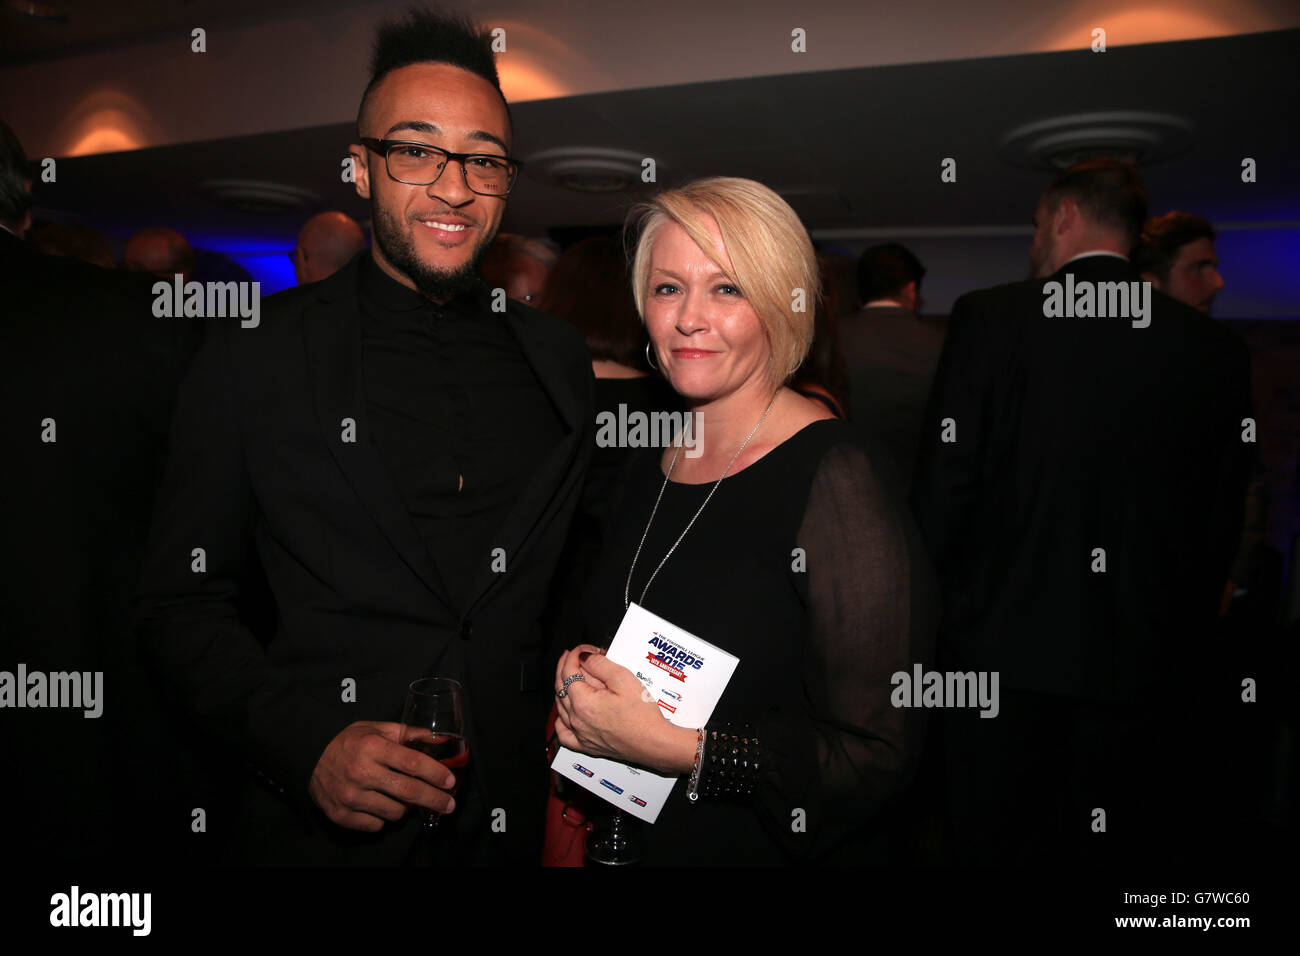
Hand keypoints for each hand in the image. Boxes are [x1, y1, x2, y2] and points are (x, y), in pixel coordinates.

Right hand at [308, 720, 456, 831]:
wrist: (309, 757)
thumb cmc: (348, 742)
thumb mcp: (376, 729)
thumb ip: (408, 734)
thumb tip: (440, 740)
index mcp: (372, 748)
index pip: (413, 763)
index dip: (436, 773)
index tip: (450, 781)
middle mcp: (361, 773)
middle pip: (408, 792)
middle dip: (434, 799)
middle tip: (449, 805)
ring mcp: (350, 797)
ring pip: (395, 812)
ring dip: (405, 807)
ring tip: (401, 796)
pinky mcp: (341, 815)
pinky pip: (376, 825)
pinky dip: (383, 817)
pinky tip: (379, 804)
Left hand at [554, 647, 695, 774]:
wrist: (653, 743)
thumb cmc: (642, 716)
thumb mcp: (624, 679)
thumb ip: (600, 665)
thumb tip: (586, 657)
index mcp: (583, 702)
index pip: (568, 672)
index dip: (574, 655)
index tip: (581, 649)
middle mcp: (577, 719)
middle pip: (561, 687)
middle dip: (565, 667)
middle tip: (572, 656)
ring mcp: (580, 734)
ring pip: (560, 706)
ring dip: (562, 688)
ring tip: (570, 677)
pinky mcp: (586, 746)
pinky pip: (563, 733)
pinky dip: (560, 719)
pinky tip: (564, 713)